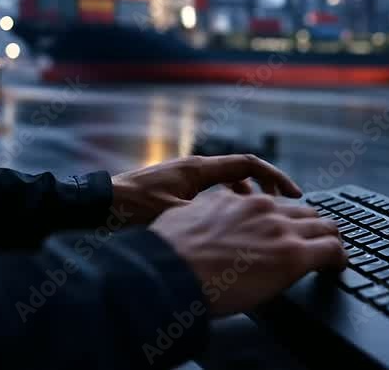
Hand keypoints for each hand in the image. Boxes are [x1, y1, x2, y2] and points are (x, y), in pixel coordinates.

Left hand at [112, 154, 300, 223]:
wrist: (94, 206)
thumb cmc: (130, 209)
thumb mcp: (175, 214)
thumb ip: (209, 214)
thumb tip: (243, 222)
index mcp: (200, 169)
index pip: (249, 164)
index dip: (275, 178)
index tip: (293, 195)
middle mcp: (195, 168)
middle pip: (242, 172)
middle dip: (265, 189)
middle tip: (281, 208)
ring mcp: (184, 178)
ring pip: (226, 184)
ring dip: (245, 198)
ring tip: (257, 218)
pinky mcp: (175, 189)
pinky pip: (211, 192)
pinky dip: (225, 204)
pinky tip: (225, 224)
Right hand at [150, 189, 344, 314]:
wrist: (169, 274)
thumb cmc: (168, 258)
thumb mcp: (186, 223)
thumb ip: (206, 219)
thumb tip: (208, 230)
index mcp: (236, 201)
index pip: (270, 203)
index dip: (281, 217)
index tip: (283, 228)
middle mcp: (262, 209)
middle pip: (302, 212)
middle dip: (310, 226)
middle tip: (315, 240)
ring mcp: (280, 230)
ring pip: (322, 225)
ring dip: (328, 238)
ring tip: (333, 251)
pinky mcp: (293, 254)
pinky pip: (330, 249)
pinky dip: (338, 257)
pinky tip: (339, 264)